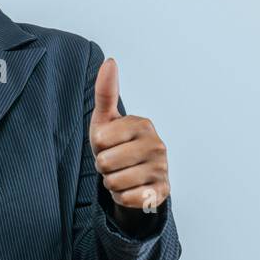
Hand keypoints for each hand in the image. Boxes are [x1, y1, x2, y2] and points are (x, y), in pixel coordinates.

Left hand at [89, 57, 170, 222]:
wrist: (134, 176)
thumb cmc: (115, 144)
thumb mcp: (105, 119)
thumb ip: (105, 92)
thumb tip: (110, 61)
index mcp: (142, 124)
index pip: (99, 140)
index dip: (97, 146)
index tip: (108, 144)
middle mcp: (157, 145)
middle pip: (105, 163)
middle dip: (103, 167)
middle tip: (113, 162)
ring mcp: (162, 169)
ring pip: (115, 182)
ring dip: (111, 183)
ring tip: (121, 174)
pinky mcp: (162, 192)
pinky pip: (127, 199)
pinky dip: (122, 198)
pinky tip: (131, 189)